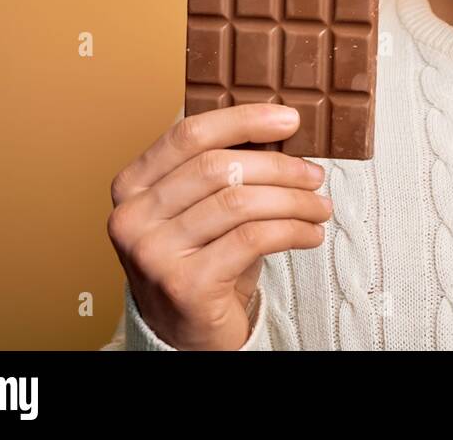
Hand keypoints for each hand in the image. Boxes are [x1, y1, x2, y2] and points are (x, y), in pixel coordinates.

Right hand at [107, 104, 331, 349]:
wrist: (186, 334)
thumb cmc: (202, 260)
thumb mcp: (203, 209)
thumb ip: (225, 170)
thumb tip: (282, 130)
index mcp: (132, 186)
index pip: (189, 135)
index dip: (243, 120)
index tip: (290, 120)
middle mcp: (132, 218)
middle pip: (218, 168)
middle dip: (279, 167)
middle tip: (314, 174)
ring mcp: (153, 253)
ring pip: (239, 203)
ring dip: (293, 201)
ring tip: (320, 207)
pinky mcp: (183, 285)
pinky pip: (252, 239)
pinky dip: (292, 231)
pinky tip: (310, 234)